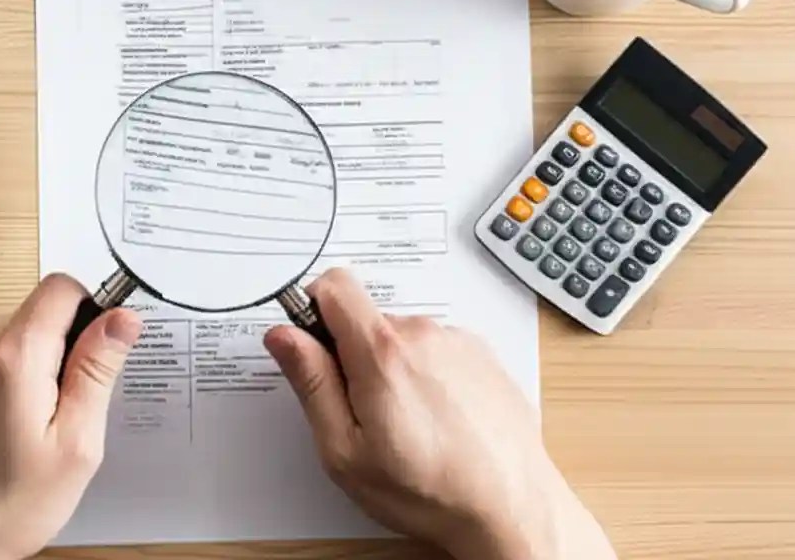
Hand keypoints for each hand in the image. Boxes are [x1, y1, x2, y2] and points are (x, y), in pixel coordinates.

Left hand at [0, 273, 142, 559]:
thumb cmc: (7, 508)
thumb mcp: (76, 444)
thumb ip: (97, 371)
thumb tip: (121, 319)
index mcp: (14, 359)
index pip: (60, 288)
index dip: (91, 308)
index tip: (99, 347)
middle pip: (33, 317)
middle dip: (60, 351)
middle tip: (66, 412)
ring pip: (6, 344)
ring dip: (27, 372)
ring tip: (30, 433)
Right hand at [264, 268, 614, 559]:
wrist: (511, 509)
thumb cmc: (430, 491)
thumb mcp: (345, 451)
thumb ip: (311, 383)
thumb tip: (284, 337)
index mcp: (382, 353)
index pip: (334, 285)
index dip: (314, 310)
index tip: (316, 349)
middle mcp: (423, 334)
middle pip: (367, 319)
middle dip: (355, 356)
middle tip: (366, 414)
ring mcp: (458, 342)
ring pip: (403, 338)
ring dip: (394, 368)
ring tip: (409, 424)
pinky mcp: (482, 355)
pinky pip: (436, 350)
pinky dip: (427, 375)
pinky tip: (438, 421)